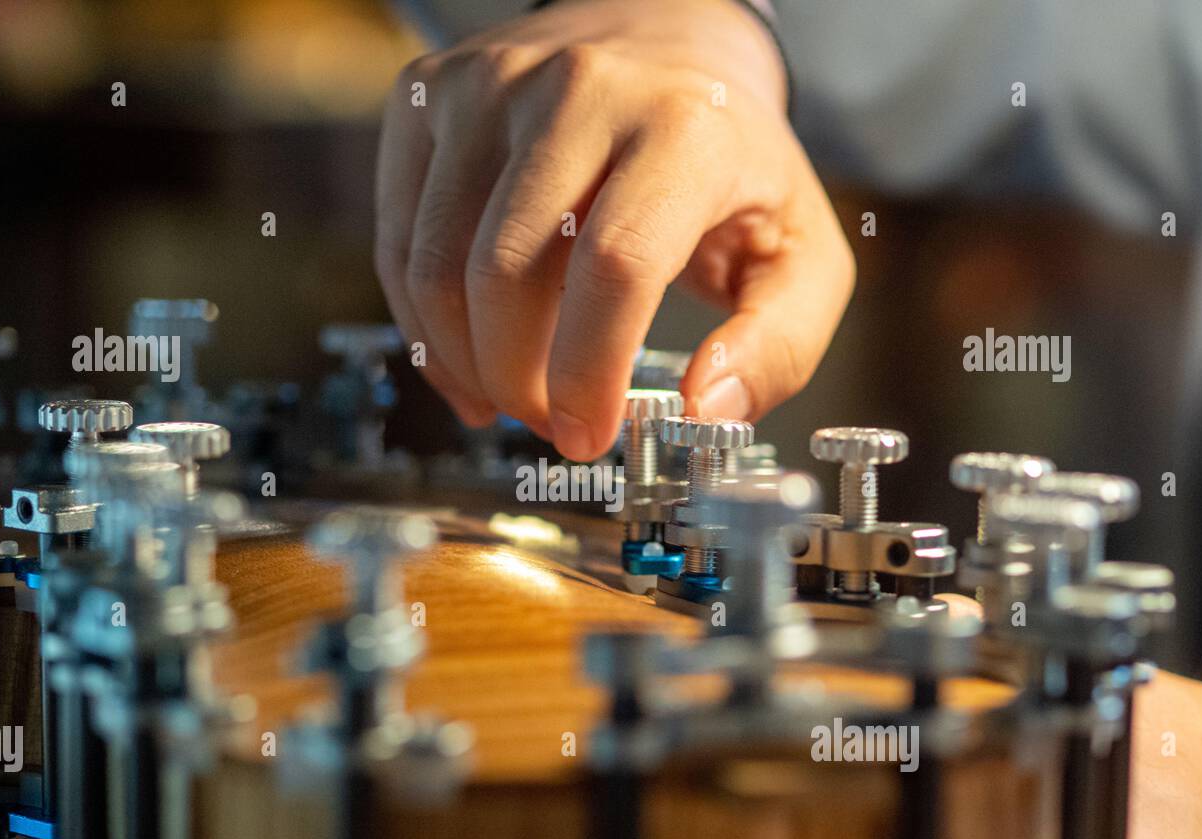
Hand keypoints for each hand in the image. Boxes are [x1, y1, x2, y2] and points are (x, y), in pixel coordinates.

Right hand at [375, 0, 854, 458]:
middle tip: (551, 424)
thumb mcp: (800, 256)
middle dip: (519, 382)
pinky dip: (422, 326)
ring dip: (465, 364)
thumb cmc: (730, 162)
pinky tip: (465, 361)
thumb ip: (776, 347)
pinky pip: (400, 242)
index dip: (589, 372)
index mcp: (684, 127)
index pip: (615, 265)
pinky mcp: (432, 96)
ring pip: (437, 265)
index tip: (588, 435)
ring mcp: (490, 86)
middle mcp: (577, 89)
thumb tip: (702, 410)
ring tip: (510, 397)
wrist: (666, 41)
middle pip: (506, 274)